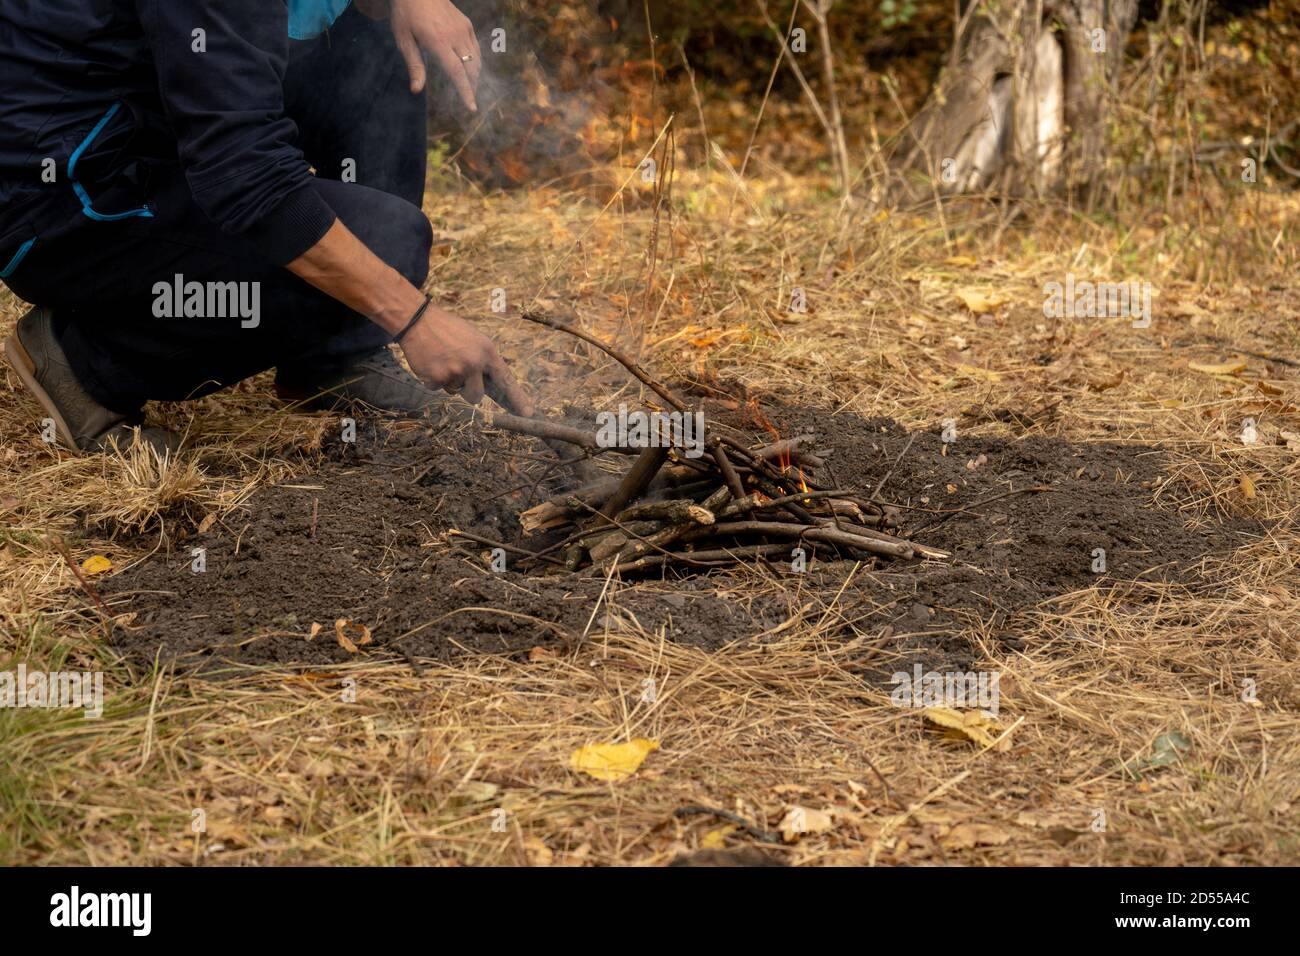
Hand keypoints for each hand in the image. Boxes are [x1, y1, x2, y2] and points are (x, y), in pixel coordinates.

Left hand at [389, 0, 479, 110]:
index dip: (465, 92)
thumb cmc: (406, 14)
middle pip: (471, 69)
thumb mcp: (404, 39)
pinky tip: (469, 69)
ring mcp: (463, 29)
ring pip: (476, 59)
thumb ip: (414, 65)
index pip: (457, 72)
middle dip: (472, 87)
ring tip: (470, 88)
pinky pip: (475, 48)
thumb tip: (416, 90)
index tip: (472, 108)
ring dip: (475, 76)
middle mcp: (455, 36)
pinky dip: (475, 62)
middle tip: (470, 101)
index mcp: (438, 41)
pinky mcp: (466, 24)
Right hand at [398, 305, 533, 414]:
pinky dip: (432, 378)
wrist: (417, 319)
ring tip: (442, 359)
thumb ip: (483, 358)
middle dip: (468, 392)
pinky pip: (437, 388)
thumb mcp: (474, 338)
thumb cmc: (447, 328)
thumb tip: (491, 382)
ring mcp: (455, 372)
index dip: (517, 398)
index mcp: (487, 351)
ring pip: (454, 391)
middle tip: (459, 375)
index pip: (505, 379)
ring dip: (449, 381)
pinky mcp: (436, 378)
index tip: (528, 413)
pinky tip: (430, 361)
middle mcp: (474, 363)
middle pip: (476, 396)